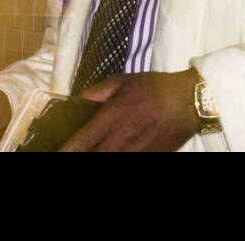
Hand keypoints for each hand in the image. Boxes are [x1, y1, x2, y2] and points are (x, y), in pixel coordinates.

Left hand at [59, 68, 201, 151]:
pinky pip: (127, 162)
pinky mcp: (148, 158)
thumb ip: (95, 92)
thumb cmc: (155, 88)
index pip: (78, 144)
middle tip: (74, 152)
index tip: (55, 153)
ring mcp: (134, 152)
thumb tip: (76, 101)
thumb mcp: (123, 82)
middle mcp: (119, 139)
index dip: (64, 152)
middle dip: (79, 156)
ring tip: (98, 150)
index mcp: (110, 118)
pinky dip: (117, 158)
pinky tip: (115, 151)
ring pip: (106, 162)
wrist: (188, 101)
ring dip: (98, 157)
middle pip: (90, 158)